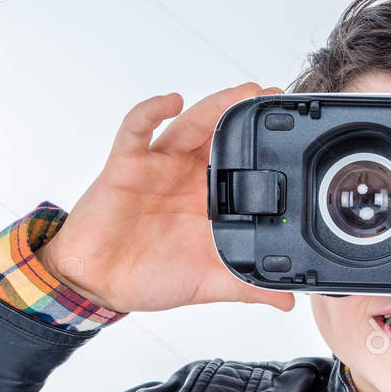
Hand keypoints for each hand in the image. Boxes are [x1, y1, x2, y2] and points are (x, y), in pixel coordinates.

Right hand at [37, 82, 294, 313]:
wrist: (97, 282)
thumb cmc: (148, 277)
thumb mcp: (206, 283)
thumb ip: (246, 286)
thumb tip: (288, 300)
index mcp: (209, 200)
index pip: (242, 166)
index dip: (265, 149)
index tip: (294, 136)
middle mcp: (187, 176)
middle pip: (221, 135)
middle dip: (247, 114)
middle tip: (274, 96)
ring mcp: (158, 166)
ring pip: (190, 124)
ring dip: (217, 105)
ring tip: (244, 91)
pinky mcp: (126, 163)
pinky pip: (137, 128)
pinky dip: (152, 110)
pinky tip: (172, 100)